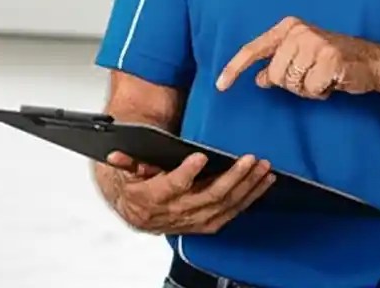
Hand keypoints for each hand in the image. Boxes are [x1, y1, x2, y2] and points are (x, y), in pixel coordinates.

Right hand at [101, 151, 275, 234]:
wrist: (136, 212)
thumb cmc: (134, 186)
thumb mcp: (124, 171)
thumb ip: (125, 161)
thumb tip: (115, 155)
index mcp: (152, 198)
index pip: (172, 187)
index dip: (186, 173)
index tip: (200, 156)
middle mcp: (175, 213)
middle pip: (209, 196)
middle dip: (233, 177)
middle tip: (249, 159)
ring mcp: (194, 220)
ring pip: (225, 205)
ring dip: (247, 186)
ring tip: (263, 168)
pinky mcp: (207, 223)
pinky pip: (232, 213)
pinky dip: (250, 198)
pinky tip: (263, 184)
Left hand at [215, 17, 379, 98]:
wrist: (374, 61)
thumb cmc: (334, 61)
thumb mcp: (302, 58)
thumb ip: (278, 64)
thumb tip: (259, 78)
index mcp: (287, 28)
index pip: (253, 49)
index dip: (235, 69)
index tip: (220, 86)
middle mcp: (298, 31)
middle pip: (274, 75)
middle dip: (292, 85)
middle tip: (312, 78)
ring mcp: (315, 43)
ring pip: (291, 83)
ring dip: (307, 89)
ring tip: (323, 78)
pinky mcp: (330, 58)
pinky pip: (311, 89)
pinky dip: (321, 92)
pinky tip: (333, 82)